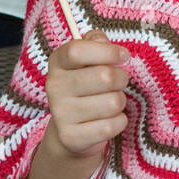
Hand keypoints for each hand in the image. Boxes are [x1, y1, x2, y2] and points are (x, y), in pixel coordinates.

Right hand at [45, 29, 129, 158]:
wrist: (70, 132)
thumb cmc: (85, 87)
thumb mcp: (87, 60)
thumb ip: (95, 43)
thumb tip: (104, 42)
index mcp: (58, 63)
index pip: (78, 50)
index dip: (107, 51)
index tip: (123, 56)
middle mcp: (55, 86)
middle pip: (105, 76)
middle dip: (122, 78)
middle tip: (119, 82)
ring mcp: (61, 113)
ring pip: (113, 102)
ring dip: (120, 101)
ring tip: (110, 102)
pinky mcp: (72, 137)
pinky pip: (113, 125)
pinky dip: (119, 122)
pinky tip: (108, 120)